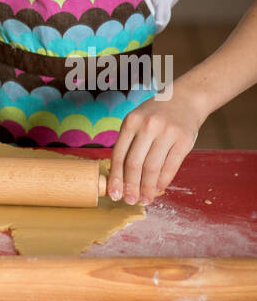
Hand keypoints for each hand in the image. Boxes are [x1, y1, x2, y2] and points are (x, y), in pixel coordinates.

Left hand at [107, 89, 203, 205]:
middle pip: (135, 164)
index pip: (119, 155)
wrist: (186, 99)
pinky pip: (171, 166)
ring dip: (147, 188)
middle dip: (131, 186)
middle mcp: (148, 126)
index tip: (114, 193)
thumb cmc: (156, 114)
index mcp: (131, 121)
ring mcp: (167, 133)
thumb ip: (129, 143)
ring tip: (144, 199)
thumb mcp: (137, 120)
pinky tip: (158, 189)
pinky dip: (163, 181)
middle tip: (130, 201)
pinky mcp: (184, 140)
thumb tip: (120, 176)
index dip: (116, 178)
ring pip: (152, 168)